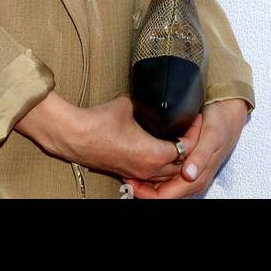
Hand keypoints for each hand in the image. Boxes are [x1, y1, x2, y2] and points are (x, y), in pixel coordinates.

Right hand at [62, 93, 191, 183]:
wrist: (75, 137)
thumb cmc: (100, 122)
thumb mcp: (130, 104)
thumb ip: (146, 101)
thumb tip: (152, 94)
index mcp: (154, 153)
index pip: (187, 148)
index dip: (194, 132)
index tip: (195, 118)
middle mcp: (148, 168)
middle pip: (180, 165)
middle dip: (188, 148)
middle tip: (189, 129)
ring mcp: (137, 173)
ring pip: (165, 175)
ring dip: (174, 161)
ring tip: (176, 140)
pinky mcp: (126, 173)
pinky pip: (150, 176)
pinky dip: (158, 168)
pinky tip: (157, 154)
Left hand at [123, 98, 250, 199]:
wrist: (230, 113)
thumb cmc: (220, 124)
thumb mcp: (211, 137)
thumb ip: (200, 156)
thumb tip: (188, 174)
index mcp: (196, 179)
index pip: (164, 197)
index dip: (145, 193)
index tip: (129, 179)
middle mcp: (191, 181)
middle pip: (161, 195)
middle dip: (141, 188)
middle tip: (125, 172)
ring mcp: (189, 174)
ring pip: (162, 186)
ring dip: (146, 181)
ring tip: (130, 166)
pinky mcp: (186, 166)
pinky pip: (166, 176)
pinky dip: (153, 172)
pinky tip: (144, 161)